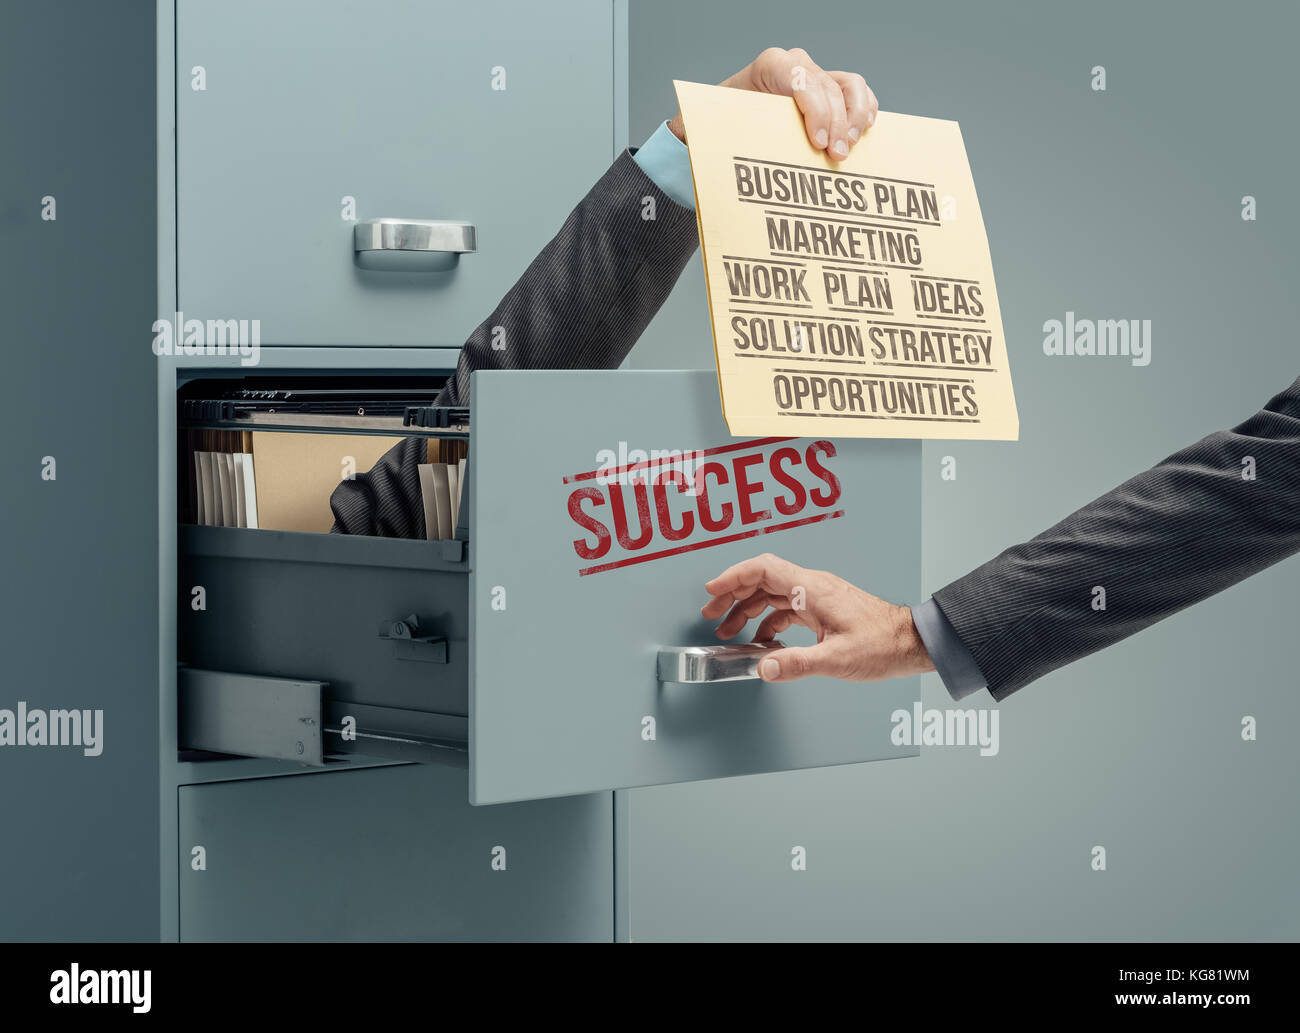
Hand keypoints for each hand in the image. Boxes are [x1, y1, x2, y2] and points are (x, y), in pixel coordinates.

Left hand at [668, 47, 878, 160]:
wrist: (728, 120)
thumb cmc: (724, 122)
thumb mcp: (716, 122)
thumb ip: (721, 126)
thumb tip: (707, 143)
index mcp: (769, 66)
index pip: (801, 79)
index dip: (816, 110)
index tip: (817, 143)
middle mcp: (796, 65)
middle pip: (829, 88)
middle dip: (837, 124)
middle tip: (836, 156)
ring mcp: (817, 75)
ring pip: (850, 85)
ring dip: (855, 116)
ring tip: (849, 147)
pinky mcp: (830, 90)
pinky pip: (857, 92)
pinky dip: (864, 109)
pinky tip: (863, 132)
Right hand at [701, 553, 933, 682]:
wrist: (912, 642)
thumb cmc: (883, 644)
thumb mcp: (837, 658)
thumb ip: (797, 663)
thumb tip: (764, 668)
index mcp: (811, 589)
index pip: (763, 569)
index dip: (733, 577)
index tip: (713, 591)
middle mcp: (812, 587)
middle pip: (762, 580)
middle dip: (733, 595)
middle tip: (711, 613)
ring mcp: (818, 597)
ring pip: (772, 594)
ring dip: (747, 609)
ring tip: (728, 630)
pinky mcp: (823, 609)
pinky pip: (786, 608)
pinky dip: (768, 621)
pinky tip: (762, 642)